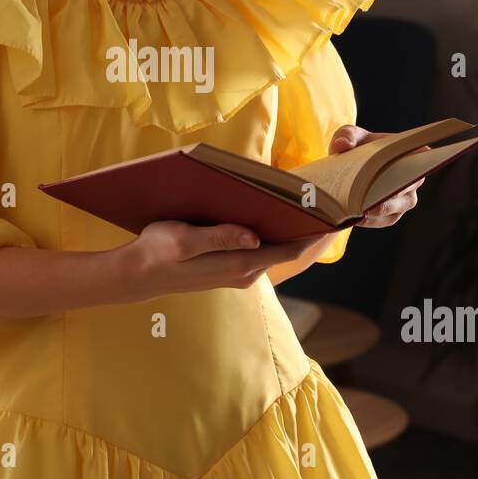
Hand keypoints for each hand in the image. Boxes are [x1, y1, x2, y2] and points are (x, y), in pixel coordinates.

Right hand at [115, 220, 339, 299]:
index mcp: (239, 264)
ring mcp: (240, 272)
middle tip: (334, 203)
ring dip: (295, 231)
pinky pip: (265, 251)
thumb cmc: (158, 253)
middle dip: (312, 229)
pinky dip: (277, 234)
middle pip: (290, 250)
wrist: (138, 275)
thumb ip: (219, 237)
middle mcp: (246, 272)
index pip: (291, 250)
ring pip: (279, 250)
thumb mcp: (184, 239)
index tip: (339, 216)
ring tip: (314, 205)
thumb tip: (254, 237)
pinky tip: (279, 216)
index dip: (317, 234)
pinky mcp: (231, 268)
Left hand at [328, 123, 426, 228]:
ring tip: (362, 209)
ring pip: (397, 206)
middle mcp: (412, 178)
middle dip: (394, 188)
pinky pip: (384, 220)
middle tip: (378, 192)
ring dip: (381, 208)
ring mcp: (403, 199)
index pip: (423, 155)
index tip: (411, 162)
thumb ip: (346, 135)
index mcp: (407, 153)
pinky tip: (357, 217)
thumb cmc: (355, 148)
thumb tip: (342, 145)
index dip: (421, 160)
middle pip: (408, 185)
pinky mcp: (390, 215)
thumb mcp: (348, 136)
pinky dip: (371, 220)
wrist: (346, 173)